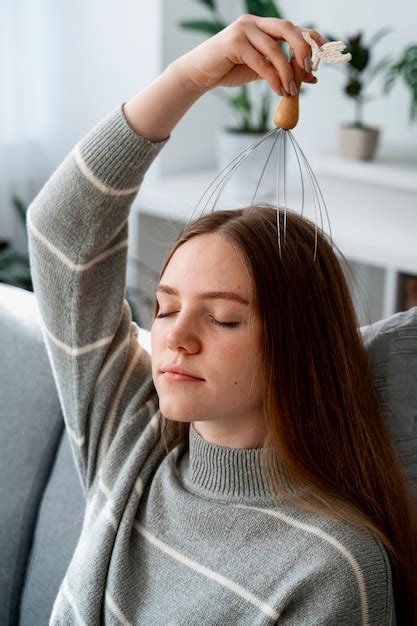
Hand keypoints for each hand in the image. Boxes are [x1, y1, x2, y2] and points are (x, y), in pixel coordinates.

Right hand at [171, 15, 324, 96]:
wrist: (200, 74)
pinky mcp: (233, 43)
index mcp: (263, 25)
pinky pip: (260, 61)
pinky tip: (278, 90)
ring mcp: (243, 30)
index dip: (311, 38)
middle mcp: (254, 22)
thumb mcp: (261, 70)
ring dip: (286, 72)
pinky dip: (272, 78)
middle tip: (309, 70)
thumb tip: (310, 78)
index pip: (293, 27)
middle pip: (287, 29)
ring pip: (274, 48)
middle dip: (302, 49)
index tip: (324, 53)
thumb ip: (282, 69)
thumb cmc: (230, 69)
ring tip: (290, 91)